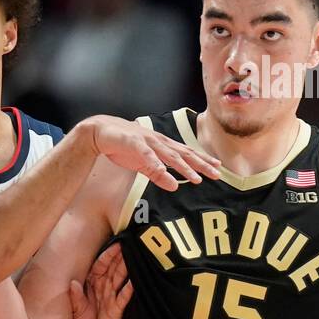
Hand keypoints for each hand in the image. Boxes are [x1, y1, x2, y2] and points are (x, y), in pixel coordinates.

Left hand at [70, 243, 132, 318]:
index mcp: (92, 285)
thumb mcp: (75, 310)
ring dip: (125, 268)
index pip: (100, 266)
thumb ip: (76, 297)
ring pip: (119, 279)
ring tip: (133, 257)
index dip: (106, 256)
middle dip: (119, 257)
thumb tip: (73, 283)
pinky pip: (124, 297)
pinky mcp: (117, 309)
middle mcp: (103, 288)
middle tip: (127, 245)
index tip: (114, 245)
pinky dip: (128, 289)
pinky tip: (134, 282)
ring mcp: (112, 298)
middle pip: (112, 269)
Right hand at [79, 115, 221, 191]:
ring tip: (195, 178)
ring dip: (183, 167)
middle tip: (217, 173)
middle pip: (184, 153)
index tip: (218, 167)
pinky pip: (147, 155)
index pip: (187, 153)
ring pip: (169, 155)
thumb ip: (158, 175)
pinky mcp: (133, 143)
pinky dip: (157, 163)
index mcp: (163, 145)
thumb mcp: (143, 164)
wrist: (100, 132)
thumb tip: (175, 186)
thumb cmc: (124, 147)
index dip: (203, 160)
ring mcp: (147, 141)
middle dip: (201, 164)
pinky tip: (166, 173)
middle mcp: (159, 141)